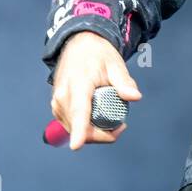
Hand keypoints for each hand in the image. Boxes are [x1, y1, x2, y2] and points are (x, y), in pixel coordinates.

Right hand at [49, 31, 141, 149]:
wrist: (78, 45)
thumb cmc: (98, 54)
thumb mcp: (115, 64)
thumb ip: (124, 82)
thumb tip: (135, 97)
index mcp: (78, 84)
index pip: (78, 111)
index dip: (79, 130)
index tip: (77, 146)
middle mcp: (63, 96)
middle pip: (79, 126)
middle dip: (101, 133)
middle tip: (122, 126)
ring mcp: (57, 102)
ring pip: (74, 128)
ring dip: (93, 131)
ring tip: (113, 118)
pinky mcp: (56, 106)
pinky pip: (71, 124)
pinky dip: (85, 126)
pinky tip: (98, 117)